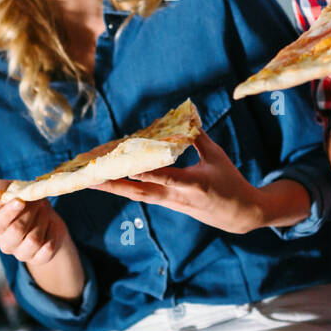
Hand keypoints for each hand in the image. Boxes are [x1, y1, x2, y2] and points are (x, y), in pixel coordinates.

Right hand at [0, 180, 73, 267]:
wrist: (47, 218)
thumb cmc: (27, 203)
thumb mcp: (16, 190)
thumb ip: (2, 188)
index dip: (8, 212)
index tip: (21, 201)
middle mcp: (5, 243)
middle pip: (16, 231)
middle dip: (30, 213)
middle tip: (38, 201)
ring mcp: (21, 254)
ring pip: (33, 240)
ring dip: (42, 221)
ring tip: (44, 212)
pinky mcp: (38, 259)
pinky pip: (47, 249)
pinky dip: (52, 235)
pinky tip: (51, 226)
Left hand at [91, 129, 265, 234]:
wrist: (239, 215)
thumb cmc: (230, 182)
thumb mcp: (217, 157)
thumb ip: (199, 137)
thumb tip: (186, 115)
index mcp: (193, 184)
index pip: (166, 178)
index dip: (147, 174)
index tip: (129, 167)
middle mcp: (177, 197)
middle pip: (142, 192)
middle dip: (116, 186)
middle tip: (91, 179)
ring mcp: (171, 204)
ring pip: (139, 196)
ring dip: (115, 188)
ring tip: (92, 181)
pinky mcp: (169, 206)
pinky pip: (144, 196)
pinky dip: (127, 187)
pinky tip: (111, 181)